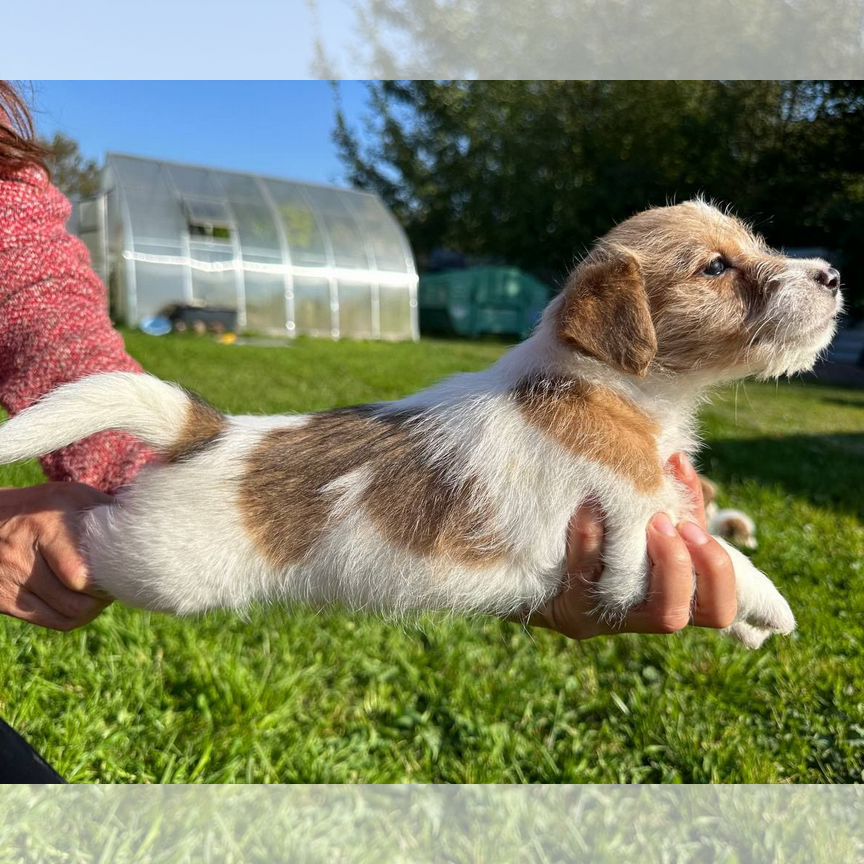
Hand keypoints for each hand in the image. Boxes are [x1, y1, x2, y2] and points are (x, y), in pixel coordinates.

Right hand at [0, 482, 112, 630]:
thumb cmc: (41, 506)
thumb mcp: (70, 496)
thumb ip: (104, 508)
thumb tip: (142, 522)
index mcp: (46, 526)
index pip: (81, 576)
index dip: (109, 581)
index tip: (123, 571)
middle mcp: (24, 555)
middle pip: (78, 601)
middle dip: (104, 597)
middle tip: (115, 583)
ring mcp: (12, 581)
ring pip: (69, 616)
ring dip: (93, 609)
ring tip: (100, 592)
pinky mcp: (5, 600)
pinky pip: (52, 622)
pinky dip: (74, 616)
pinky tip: (82, 600)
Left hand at [531, 453, 736, 639]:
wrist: (530, 556)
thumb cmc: (596, 532)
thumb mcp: (639, 517)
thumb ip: (667, 498)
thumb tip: (677, 459)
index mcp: (668, 595)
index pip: (721, 608)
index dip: (718, 570)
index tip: (692, 525)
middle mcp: (641, 616)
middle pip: (685, 617)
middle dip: (685, 565)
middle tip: (665, 522)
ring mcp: (607, 619)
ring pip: (657, 615)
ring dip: (661, 563)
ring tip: (645, 518)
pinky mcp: (572, 613)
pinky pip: (588, 583)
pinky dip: (592, 543)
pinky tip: (588, 511)